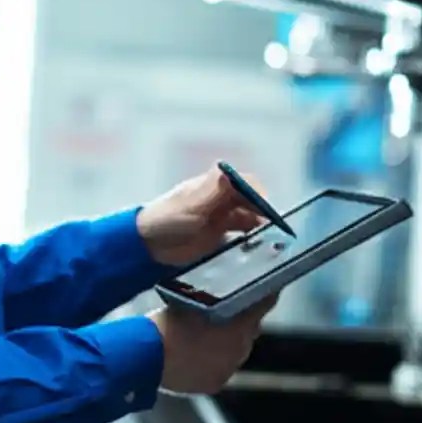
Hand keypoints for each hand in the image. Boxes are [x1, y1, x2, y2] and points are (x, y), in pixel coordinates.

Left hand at [137, 166, 267, 266]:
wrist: (147, 245)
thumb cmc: (166, 220)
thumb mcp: (190, 205)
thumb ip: (211, 191)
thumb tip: (229, 171)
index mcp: (214, 185)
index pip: (246, 183)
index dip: (259, 196)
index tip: (269, 213)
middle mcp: (221, 198)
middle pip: (252, 202)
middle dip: (264, 214)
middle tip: (274, 232)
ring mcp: (221, 217)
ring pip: (250, 220)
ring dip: (260, 230)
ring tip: (268, 244)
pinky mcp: (219, 236)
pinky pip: (242, 236)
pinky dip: (251, 241)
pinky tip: (256, 251)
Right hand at [148, 295, 278, 394]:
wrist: (149, 355)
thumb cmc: (168, 323)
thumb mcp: (192, 300)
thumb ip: (214, 299)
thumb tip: (225, 295)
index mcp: (240, 325)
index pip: (264, 305)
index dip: (264, 297)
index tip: (268, 291)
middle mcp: (241, 348)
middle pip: (250, 331)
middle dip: (242, 323)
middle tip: (226, 315)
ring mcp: (229, 369)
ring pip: (236, 352)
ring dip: (228, 345)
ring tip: (208, 337)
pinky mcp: (215, 383)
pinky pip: (221, 369)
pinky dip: (215, 363)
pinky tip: (200, 356)